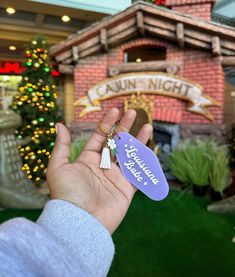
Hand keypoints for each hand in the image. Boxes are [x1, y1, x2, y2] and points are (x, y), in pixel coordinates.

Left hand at [46, 108, 151, 233]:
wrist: (80, 222)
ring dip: (138, 140)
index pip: (99, 138)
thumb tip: (59, 124)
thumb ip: (62, 145)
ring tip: (147, 125)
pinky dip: (145, 162)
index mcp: (87, 161)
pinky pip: (138, 172)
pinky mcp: (126, 189)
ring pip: (129, 155)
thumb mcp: (58, 166)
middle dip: (124, 127)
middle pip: (116, 143)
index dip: (107, 124)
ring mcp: (115, 178)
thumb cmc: (67, 194)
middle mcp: (102, 167)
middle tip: (132, 112)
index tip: (115, 110)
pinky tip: (151, 148)